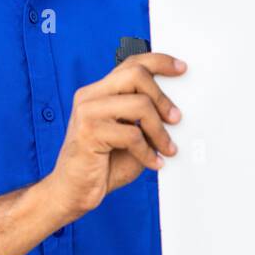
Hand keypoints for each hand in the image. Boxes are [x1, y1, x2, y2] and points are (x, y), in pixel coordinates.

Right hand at [41, 52, 185, 222]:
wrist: (72, 192)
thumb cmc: (103, 165)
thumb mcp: (133, 137)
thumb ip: (147, 120)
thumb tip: (176, 111)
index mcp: (99, 92)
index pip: (131, 63)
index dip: (159, 62)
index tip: (181, 68)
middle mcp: (90, 96)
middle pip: (136, 75)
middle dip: (162, 98)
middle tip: (176, 119)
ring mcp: (87, 112)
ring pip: (139, 104)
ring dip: (160, 130)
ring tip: (167, 148)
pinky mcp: (88, 132)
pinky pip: (132, 135)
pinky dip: (148, 152)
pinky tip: (154, 163)